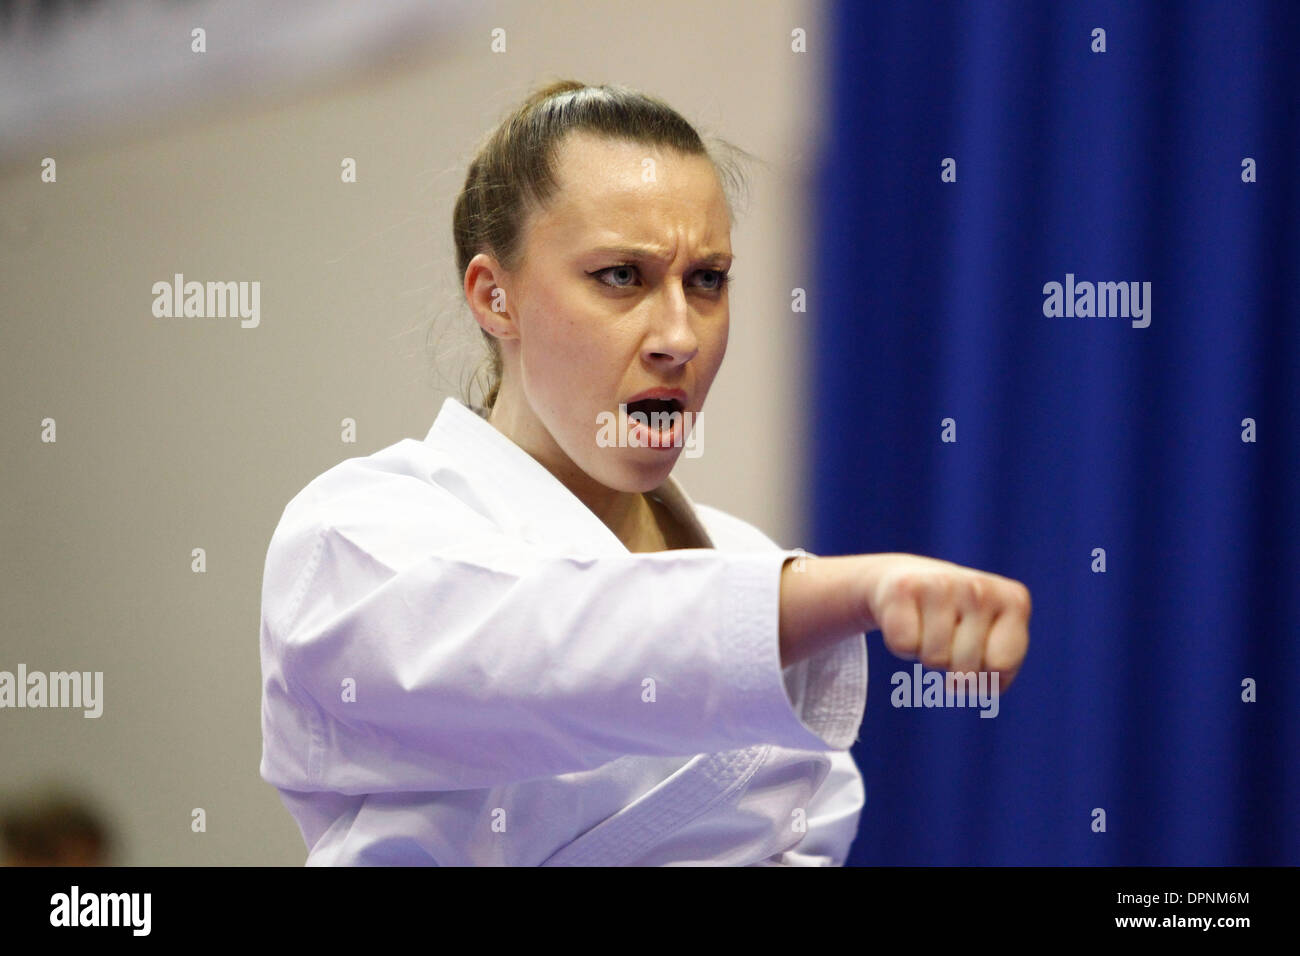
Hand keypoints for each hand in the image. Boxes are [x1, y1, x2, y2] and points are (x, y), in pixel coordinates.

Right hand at [862, 554, 1030, 688]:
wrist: (909, 577)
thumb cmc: (958, 621)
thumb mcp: (992, 643)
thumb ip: (996, 673)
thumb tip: (958, 684)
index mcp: (1014, 601)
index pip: (1001, 667)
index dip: (984, 674)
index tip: (977, 654)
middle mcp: (981, 588)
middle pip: (965, 669)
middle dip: (953, 666)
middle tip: (949, 637)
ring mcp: (943, 584)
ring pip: (933, 660)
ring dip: (927, 653)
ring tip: (928, 627)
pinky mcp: (906, 586)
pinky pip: (904, 646)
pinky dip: (903, 643)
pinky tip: (909, 619)